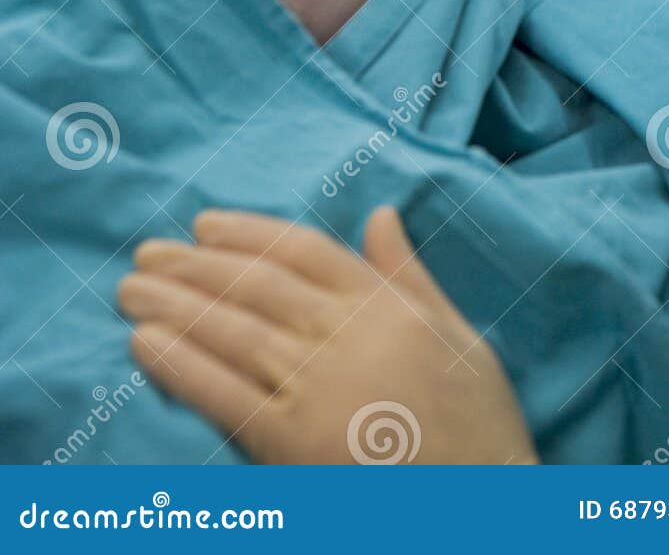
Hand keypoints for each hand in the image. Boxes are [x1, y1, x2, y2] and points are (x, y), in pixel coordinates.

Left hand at [118, 207, 537, 465]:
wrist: (485, 504)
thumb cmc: (476, 423)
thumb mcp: (457, 333)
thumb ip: (408, 274)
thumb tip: (381, 214)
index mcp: (385, 306)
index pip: (301, 251)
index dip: (247, 233)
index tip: (204, 225)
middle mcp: (347, 336)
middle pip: (255, 286)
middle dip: (194, 265)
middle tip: (146, 254)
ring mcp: (318, 389)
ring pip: (232, 332)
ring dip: (174, 305)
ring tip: (132, 290)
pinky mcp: (293, 445)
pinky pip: (224, 395)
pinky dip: (180, 366)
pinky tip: (145, 345)